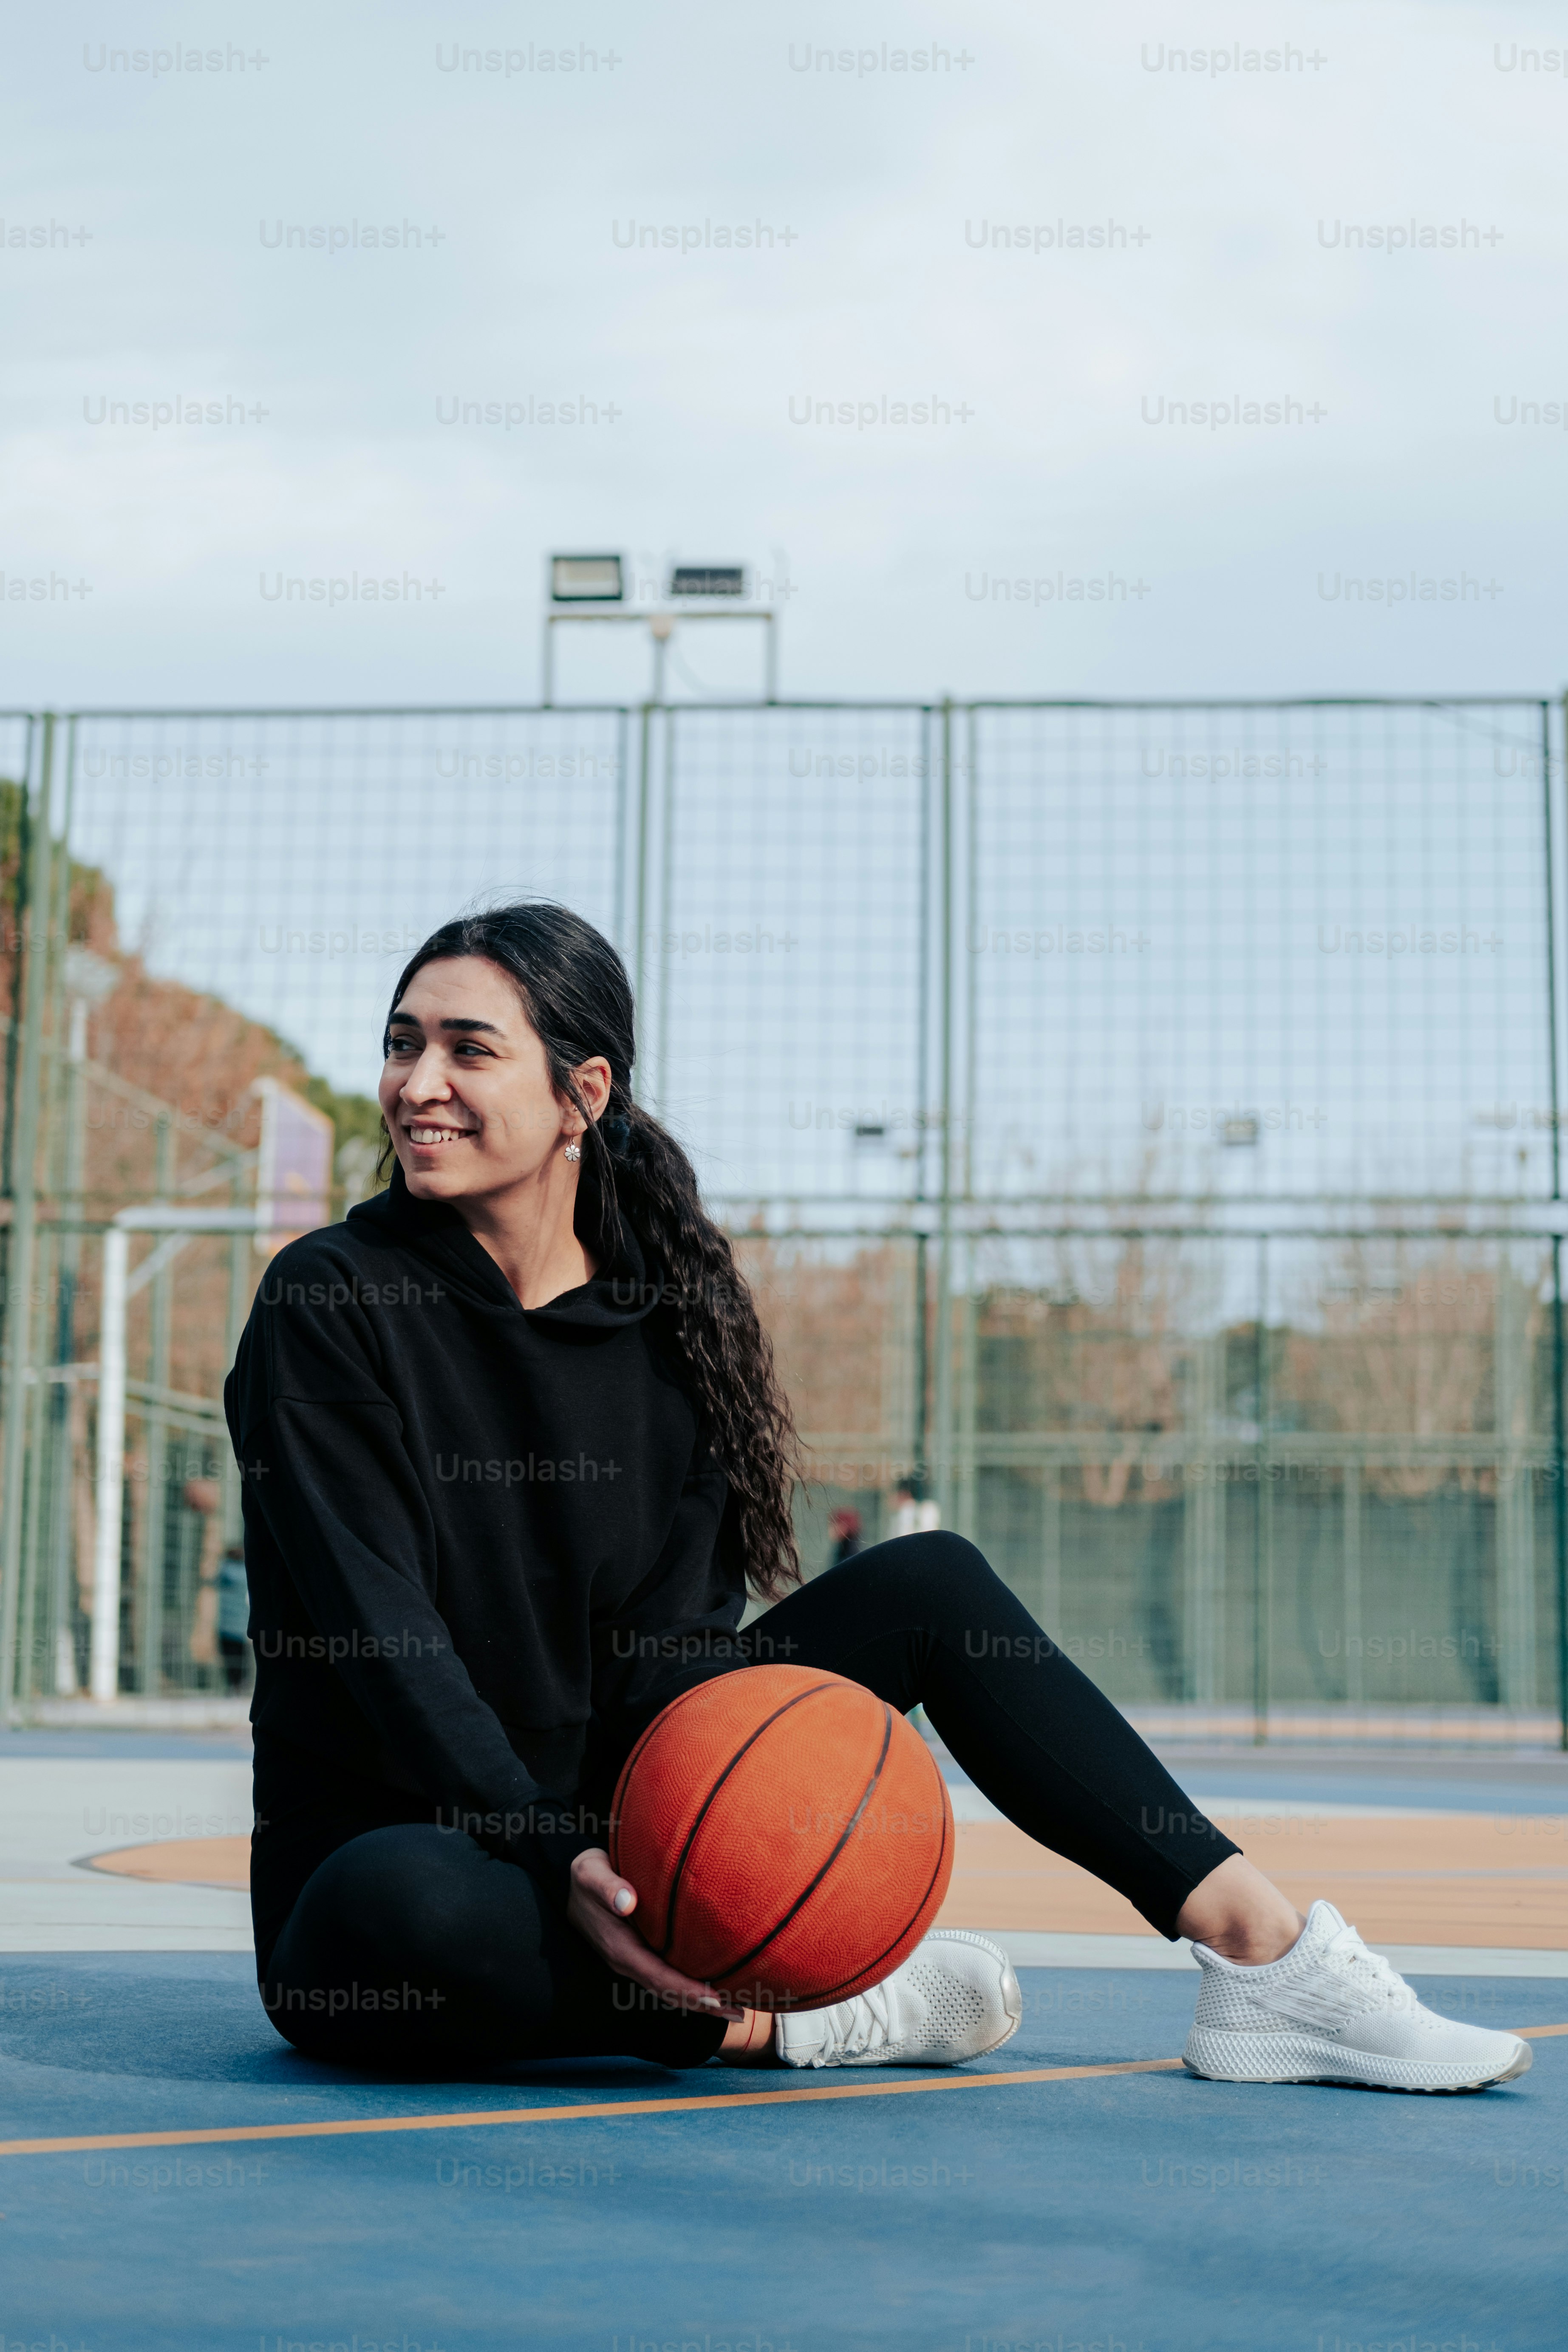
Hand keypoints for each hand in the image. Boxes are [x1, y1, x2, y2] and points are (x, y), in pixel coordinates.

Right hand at [566, 1848, 743, 2021]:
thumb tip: (627, 1901)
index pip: (657, 1976)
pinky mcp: (642, 1954)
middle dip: (702, 2004)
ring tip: (736, 2008)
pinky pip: (668, 1976)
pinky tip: (716, 1986)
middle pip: (669, 1991)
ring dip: (701, 2001)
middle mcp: (629, 1962)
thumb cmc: (587, 1876)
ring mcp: (635, 1961)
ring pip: (670, 1988)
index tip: (715, 1997)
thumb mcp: (590, 1874)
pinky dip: (692, 1986)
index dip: (686, 1989)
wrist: (573, 1884)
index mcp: (620, 1949)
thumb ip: (607, 1887)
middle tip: (739, 2012)